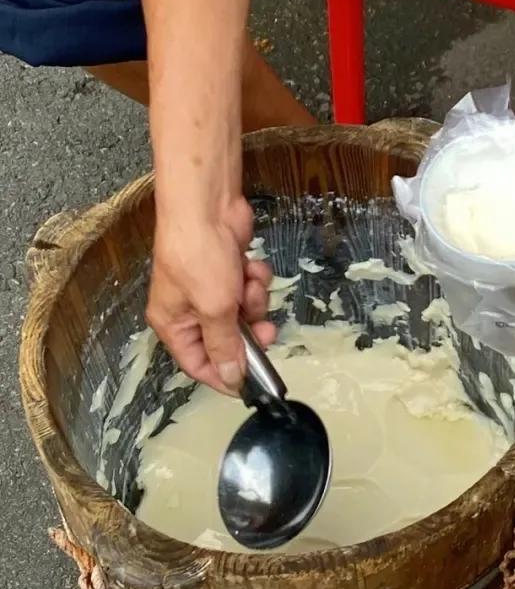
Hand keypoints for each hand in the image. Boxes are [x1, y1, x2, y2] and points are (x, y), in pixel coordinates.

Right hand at [147, 195, 273, 392]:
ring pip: (244, 312)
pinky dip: (254, 278)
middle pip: (227, 339)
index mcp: (173, 324)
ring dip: (254, 299)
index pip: (198, 364)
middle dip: (249, 332)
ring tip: (249, 282)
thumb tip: (229, 378)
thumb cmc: (199, 256)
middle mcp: (189, 310)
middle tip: (267, 328)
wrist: (206, 204)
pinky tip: (249, 264)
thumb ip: (224, 346)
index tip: (252, 383)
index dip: (224, 376)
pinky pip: (249, 287)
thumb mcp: (214, 308)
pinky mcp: (229, 270)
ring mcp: (210, 288)